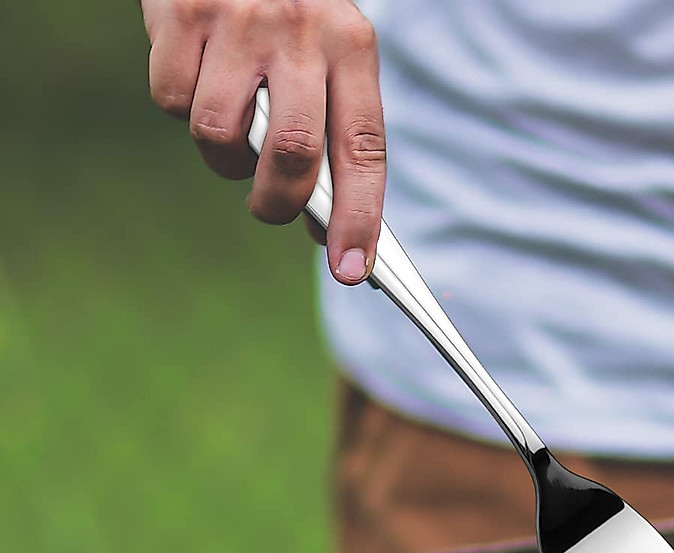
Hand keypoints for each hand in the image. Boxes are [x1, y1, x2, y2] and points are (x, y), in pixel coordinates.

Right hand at [142, 0, 384, 284]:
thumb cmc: (289, 20)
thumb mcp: (327, 59)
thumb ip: (331, 135)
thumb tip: (327, 231)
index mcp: (352, 47)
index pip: (365, 149)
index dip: (358, 218)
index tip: (351, 271)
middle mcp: (301, 30)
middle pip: (292, 154)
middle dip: (278, 203)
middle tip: (270, 208)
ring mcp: (238, 20)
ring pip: (220, 135)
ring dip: (224, 159)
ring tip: (233, 131)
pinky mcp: (180, 11)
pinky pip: (173, 100)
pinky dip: (181, 106)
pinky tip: (198, 77)